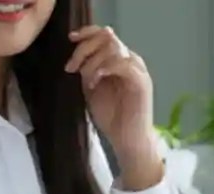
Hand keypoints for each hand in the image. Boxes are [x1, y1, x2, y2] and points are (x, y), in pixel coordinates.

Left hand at [65, 25, 161, 189]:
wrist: (127, 141)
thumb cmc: (112, 118)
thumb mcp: (92, 87)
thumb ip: (88, 68)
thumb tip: (79, 51)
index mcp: (119, 60)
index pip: (105, 35)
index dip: (87, 32)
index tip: (71, 38)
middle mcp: (131, 61)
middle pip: (107, 37)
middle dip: (85, 49)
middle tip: (71, 67)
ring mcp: (137, 71)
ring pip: (114, 48)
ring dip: (93, 62)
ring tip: (87, 80)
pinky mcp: (141, 82)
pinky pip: (123, 64)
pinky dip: (105, 68)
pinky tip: (96, 81)